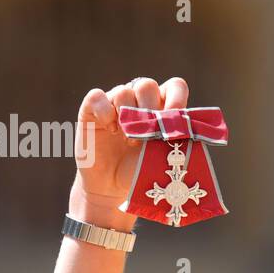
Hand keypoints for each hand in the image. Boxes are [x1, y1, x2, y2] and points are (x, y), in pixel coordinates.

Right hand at [72, 76, 188, 206]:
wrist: (112, 186)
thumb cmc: (141, 170)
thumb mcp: (161, 157)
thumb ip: (172, 140)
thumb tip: (182, 130)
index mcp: (161, 107)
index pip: (174, 86)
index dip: (176, 97)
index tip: (176, 115)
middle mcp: (138, 101)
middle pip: (147, 86)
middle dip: (149, 111)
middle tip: (147, 137)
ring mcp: (114, 103)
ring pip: (123, 92)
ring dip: (128, 118)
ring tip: (129, 141)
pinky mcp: (91, 110)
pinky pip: (96, 97)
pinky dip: (105, 112)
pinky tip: (110, 130)